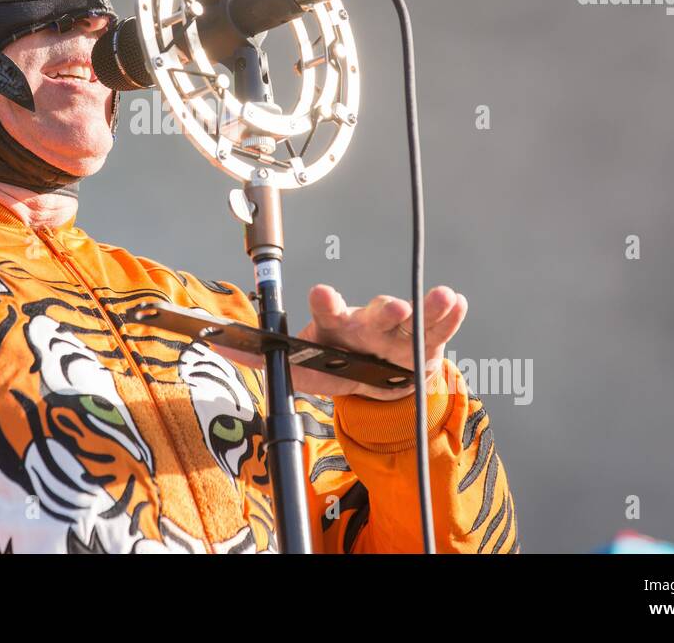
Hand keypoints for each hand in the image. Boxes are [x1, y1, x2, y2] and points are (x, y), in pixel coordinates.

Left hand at [212, 285, 467, 401]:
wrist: (381, 380)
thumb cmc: (338, 364)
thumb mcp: (301, 368)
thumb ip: (261, 359)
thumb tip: (216, 347)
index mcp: (336, 326)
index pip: (329, 312)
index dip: (325, 304)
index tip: (321, 293)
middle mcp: (368, 324)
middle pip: (375, 315)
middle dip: (383, 310)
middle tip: (390, 306)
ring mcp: (400, 332)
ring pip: (413, 319)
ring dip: (425, 308)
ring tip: (440, 297)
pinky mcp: (427, 343)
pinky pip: (441, 329)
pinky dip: (450, 316)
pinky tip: (457, 303)